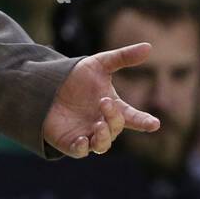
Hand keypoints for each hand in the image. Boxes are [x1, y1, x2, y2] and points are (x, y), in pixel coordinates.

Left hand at [42, 43, 159, 157]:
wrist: (45, 85)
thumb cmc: (76, 78)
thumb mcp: (99, 64)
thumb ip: (123, 57)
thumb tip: (149, 46)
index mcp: (113, 109)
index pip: (134, 117)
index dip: (144, 121)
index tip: (154, 123)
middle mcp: (103, 124)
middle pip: (116, 127)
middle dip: (113, 117)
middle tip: (104, 102)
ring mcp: (88, 135)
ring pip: (102, 145)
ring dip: (103, 137)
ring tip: (99, 125)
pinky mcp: (70, 142)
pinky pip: (79, 152)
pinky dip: (82, 148)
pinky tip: (82, 140)